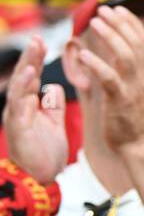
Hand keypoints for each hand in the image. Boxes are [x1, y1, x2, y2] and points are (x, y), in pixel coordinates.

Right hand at [2, 35, 66, 183]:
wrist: (40, 178)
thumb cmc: (45, 153)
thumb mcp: (54, 124)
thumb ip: (52, 105)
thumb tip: (52, 86)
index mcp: (29, 105)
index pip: (33, 78)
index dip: (37, 60)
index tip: (44, 42)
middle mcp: (20, 107)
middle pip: (25, 77)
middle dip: (31, 57)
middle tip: (38, 38)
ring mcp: (16, 115)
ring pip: (20, 86)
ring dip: (27, 66)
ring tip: (34, 48)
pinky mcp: (17, 126)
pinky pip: (20, 104)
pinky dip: (25, 88)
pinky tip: (31, 75)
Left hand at [79, 6, 143, 152]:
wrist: (140, 146)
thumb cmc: (134, 119)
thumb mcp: (138, 90)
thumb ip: (130, 70)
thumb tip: (116, 52)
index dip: (131, 22)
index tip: (117, 9)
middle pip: (136, 42)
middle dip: (119, 23)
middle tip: (102, 11)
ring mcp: (135, 89)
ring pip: (125, 55)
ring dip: (109, 36)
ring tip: (94, 23)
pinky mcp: (121, 101)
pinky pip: (109, 78)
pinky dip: (96, 64)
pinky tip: (83, 54)